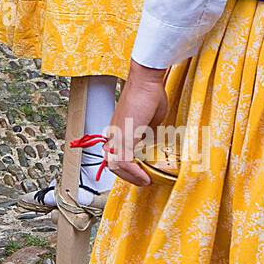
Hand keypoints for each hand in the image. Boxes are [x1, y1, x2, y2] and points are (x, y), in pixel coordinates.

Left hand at [103, 61, 170, 187]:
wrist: (146, 82)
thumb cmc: (149, 95)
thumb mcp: (150, 120)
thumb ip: (148, 132)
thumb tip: (152, 141)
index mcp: (118, 129)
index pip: (114, 154)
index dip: (125, 167)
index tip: (139, 174)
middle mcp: (113, 133)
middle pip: (110, 162)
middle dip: (126, 176)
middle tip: (141, 181)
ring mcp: (117, 135)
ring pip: (114, 165)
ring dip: (129, 177)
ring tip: (143, 181)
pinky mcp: (124, 136)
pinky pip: (124, 161)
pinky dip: (134, 173)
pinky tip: (144, 177)